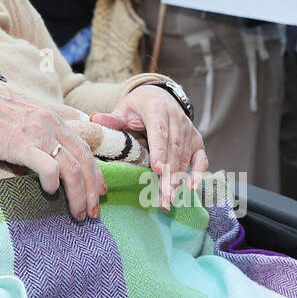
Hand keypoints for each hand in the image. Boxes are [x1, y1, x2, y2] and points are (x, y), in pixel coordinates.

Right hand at [0, 79, 105, 220]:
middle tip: (94, 211)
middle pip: (84, 160)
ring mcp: (36, 134)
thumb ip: (37, 129)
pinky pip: (48, 168)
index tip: (98, 191)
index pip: (84, 147)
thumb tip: (47, 150)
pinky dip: (53, 183)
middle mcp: (49, 124)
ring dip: (78, 195)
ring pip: (72, 168)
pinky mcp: (19, 145)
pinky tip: (48, 193)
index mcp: (51, 117)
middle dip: (93, 189)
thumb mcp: (20, 114)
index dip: (96, 171)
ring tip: (77, 213)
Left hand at [91, 84, 206, 210]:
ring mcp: (189, 130)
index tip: (157, 170)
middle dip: (169, 175)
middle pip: (173, 150)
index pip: (159, 132)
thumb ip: (113, 118)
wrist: (159, 97)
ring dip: (178, 180)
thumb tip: (95, 119)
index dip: (159, 151)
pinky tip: (191, 187)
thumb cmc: (137, 107)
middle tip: (164, 197)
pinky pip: (201, 158)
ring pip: (185, 157)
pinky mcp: (196, 141)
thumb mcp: (124, 109)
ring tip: (169, 200)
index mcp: (157, 109)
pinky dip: (199, 173)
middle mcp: (177, 118)